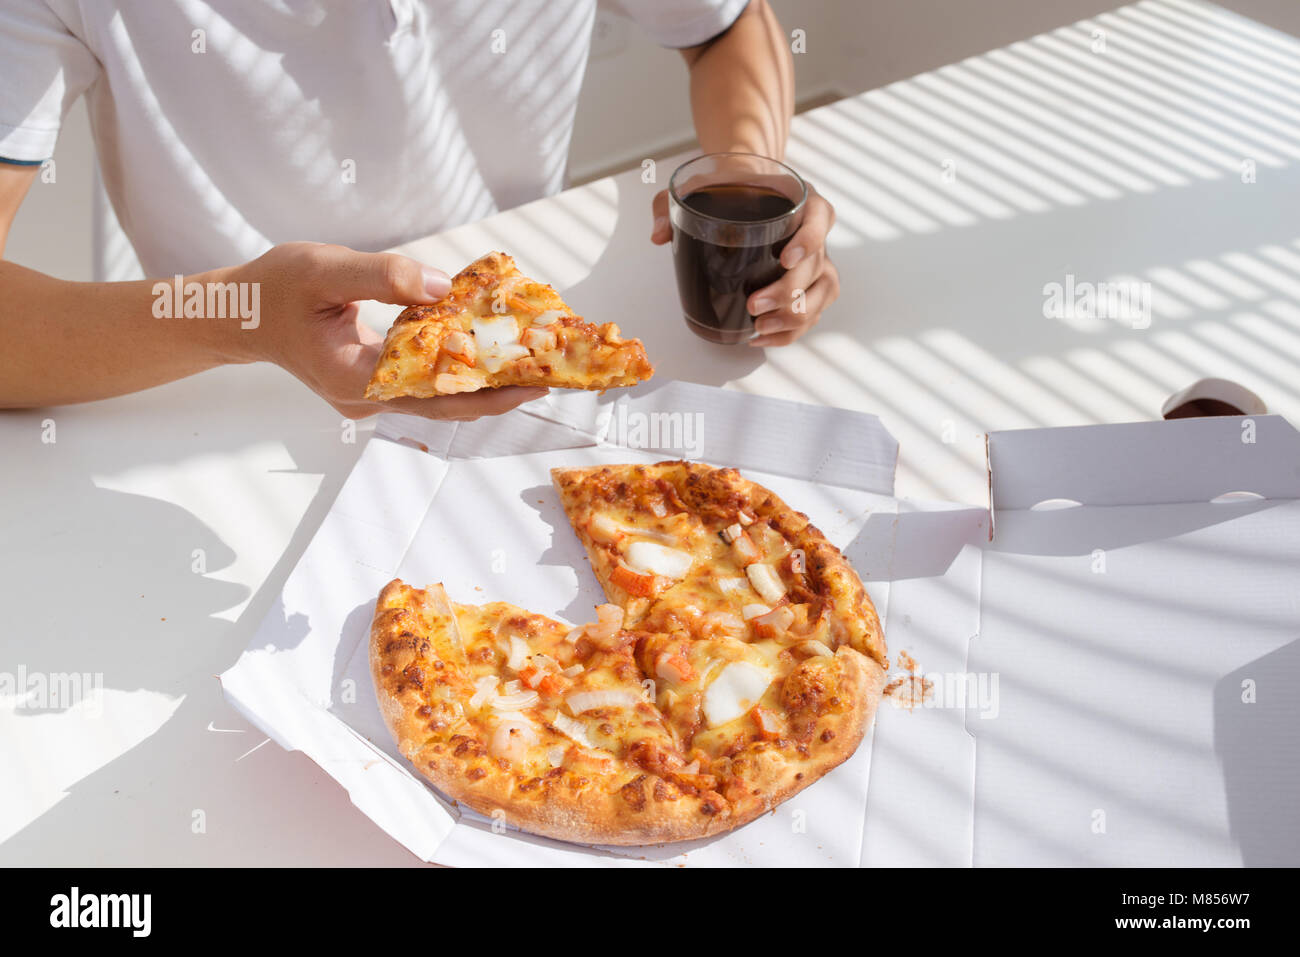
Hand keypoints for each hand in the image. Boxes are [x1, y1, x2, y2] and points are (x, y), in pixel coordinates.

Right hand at [229, 242, 546, 419]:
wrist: (239, 313)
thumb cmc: (274, 289)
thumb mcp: (323, 268)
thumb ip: (381, 276)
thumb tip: (442, 287)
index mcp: (353, 379)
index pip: (434, 394)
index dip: (487, 390)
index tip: (532, 377)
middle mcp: (368, 399)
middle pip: (447, 406)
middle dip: (500, 392)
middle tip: (551, 373)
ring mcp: (372, 396)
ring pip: (440, 398)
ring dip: (484, 381)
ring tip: (531, 361)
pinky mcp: (377, 383)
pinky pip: (427, 382)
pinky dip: (459, 367)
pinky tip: (488, 345)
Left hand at [650, 181, 838, 346]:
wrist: (741, 196)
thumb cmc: (726, 192)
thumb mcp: (695, 188)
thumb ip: (671, 204)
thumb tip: (660, 235)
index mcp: (799, 199)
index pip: (821, 217)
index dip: (809, 240)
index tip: (785, 258)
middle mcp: (814, 230)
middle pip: (817, 266)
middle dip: (788, 293)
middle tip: (754, 305)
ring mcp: (816, 260)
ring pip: (822, 293)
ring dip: (794, 317)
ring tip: (759, 327)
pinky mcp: (809, 285)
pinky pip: (813, 312)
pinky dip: (791, 331)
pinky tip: (763, 337)